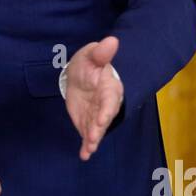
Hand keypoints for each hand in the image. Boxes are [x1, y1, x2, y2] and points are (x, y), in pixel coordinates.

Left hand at [66, 36, 123, 160]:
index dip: (106, 110)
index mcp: (109, 88)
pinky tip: (84, 155)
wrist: (83, 74)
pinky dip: (86, 145)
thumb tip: (112, 40)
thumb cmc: (90, 63)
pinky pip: (87, 135)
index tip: (102, 119)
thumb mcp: (92, 55)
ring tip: (88, 149)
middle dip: (98, 128)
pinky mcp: (87, 122)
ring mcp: (96, 115)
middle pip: (103, 118)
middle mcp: (105, 105)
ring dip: (93, 139)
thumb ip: (101, 52)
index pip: (109, 101)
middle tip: (92, 138)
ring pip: (96, 129)